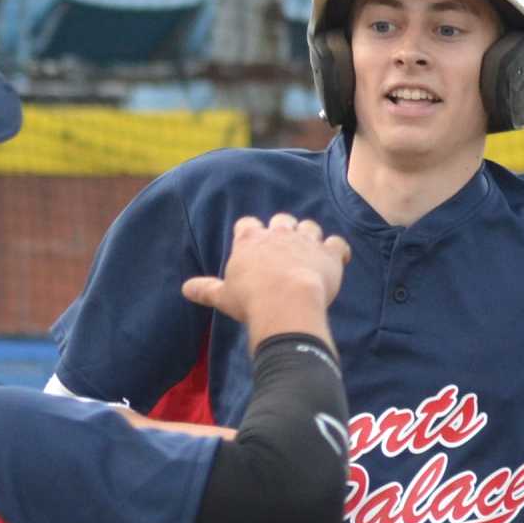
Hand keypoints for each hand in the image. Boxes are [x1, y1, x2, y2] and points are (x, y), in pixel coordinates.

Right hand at [182, 214, 349, 341]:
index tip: (253, 245)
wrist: (286, 302)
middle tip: (284, 250)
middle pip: (281, 220)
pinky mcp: (329, 254)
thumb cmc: (251, 300)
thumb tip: (185, 289)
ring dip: (310, 236)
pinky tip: (337, 260)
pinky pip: (338, 244)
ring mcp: (306, 242)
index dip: (251, 233)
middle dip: (283, 231)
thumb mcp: (223, 296)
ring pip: (309, 227)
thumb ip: (205, 289)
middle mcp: (278, 234)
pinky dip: (338, 250)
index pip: (248, 224)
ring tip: (309, 253)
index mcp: (250, 241)